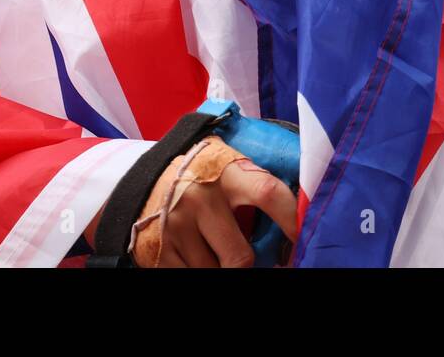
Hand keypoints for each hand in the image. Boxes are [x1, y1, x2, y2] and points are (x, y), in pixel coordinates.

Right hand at [133, 137, 298, 267]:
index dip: (291, 219)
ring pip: (214, 273)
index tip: (300, 239)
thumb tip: (292, 227)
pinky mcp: (158, 249)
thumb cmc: (201, 175)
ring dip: (216, 266)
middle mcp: (201, 199)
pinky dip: (195, 269)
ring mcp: (176, 226)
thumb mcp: (227, 167)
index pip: (269, 193)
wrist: (143, 178)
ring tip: (207, 244)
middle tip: (240, 255)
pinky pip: (189, 277)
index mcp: (227, 173)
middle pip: (240, 259)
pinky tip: (190, 251)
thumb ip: (254, 186)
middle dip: (243, 263)